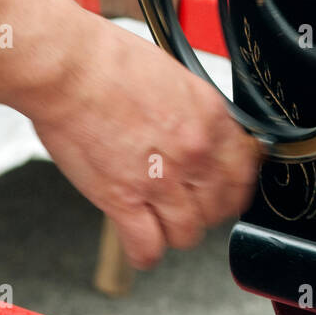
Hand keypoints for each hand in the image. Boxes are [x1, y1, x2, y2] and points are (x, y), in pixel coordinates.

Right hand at [0, 0, 261, 269]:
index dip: (237, 185)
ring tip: (163, 221)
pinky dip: (145, 252)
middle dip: (208, 211)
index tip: (228, 189)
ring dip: (177, 231)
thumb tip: (207, 133)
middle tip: (192, 206)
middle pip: (222, 206)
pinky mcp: (122, 199)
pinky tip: (140, 242)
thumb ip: (197, 113)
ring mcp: (161, 179)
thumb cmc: (110, 62)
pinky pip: (148, 247)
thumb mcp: (175, 77)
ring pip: (189, 233)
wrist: (69, 69)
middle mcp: (194, 151)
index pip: (246, 169)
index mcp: (210, 117)